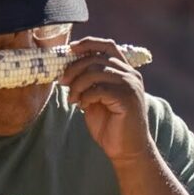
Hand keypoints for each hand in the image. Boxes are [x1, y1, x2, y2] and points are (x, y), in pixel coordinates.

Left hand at [60, 38, 152, 165]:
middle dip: (74, 69)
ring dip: (77, 85)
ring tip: (73, 99)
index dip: (88, 43)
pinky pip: (98, 89)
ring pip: (95, 73)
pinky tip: (83, 107)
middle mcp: (131, 75)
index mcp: (125, 72)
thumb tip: (67, 69)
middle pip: (96, 59)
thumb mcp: (96, 99)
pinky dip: (86, 96)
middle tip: (63, 82)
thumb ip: (88, 82)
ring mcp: (131, 86)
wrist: (127, 150)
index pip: (107, 46)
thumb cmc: (110, 126)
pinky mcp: (127, 99)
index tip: (70, 49)